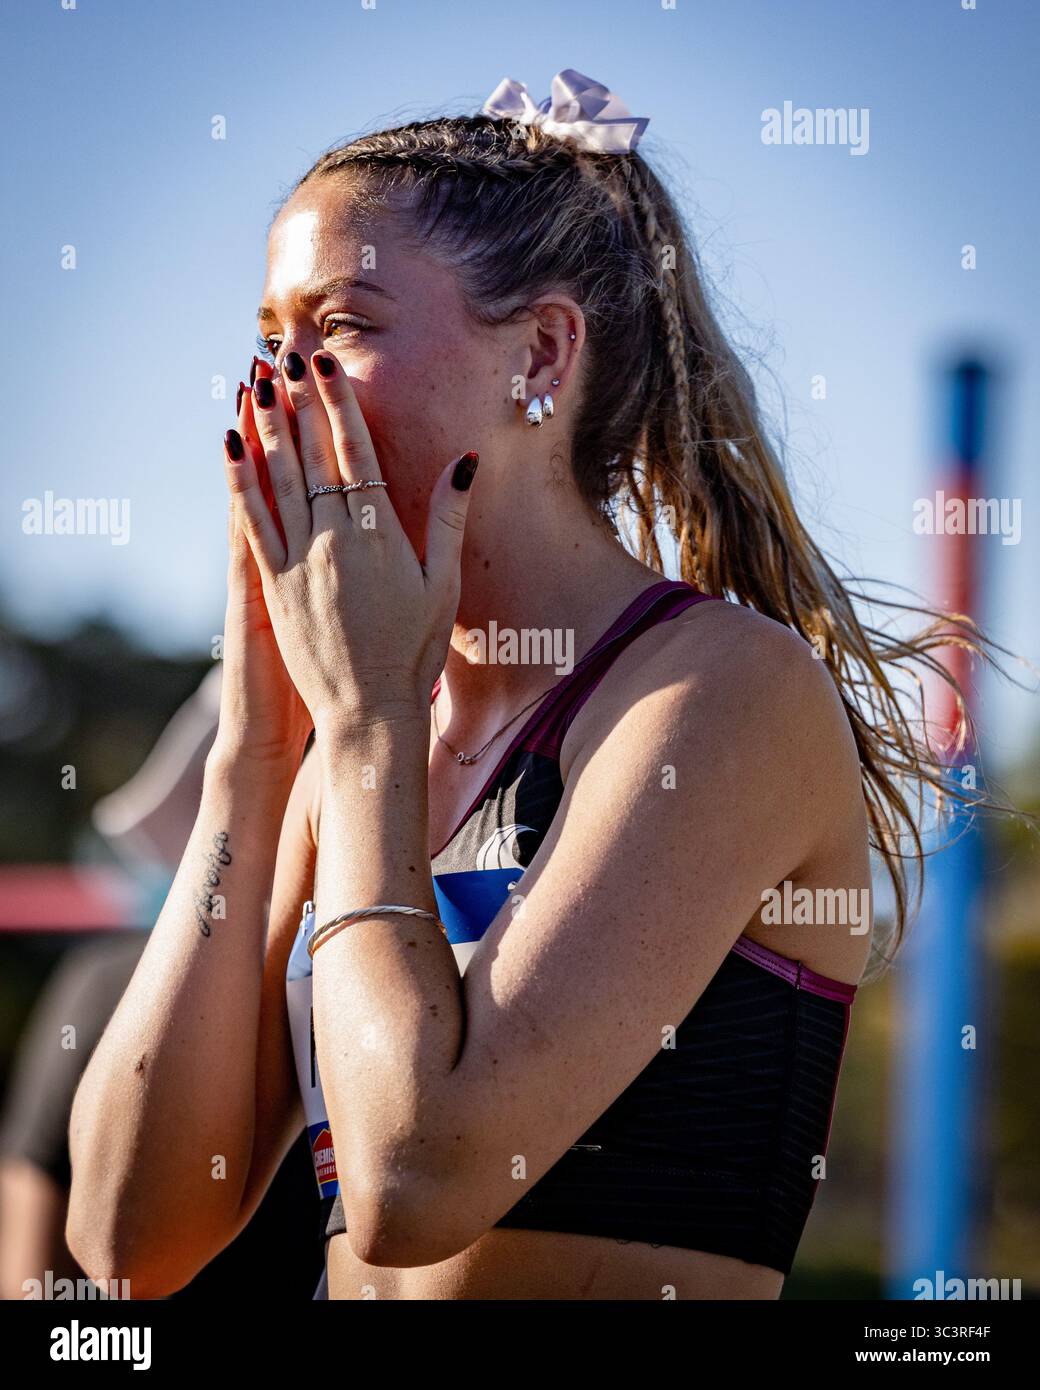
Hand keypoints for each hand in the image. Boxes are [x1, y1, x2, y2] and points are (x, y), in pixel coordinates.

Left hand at [222, 350, 478, 731]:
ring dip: (264, 427)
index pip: (354, 452)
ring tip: (254, 383)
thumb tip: (465, 462)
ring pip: (277, 479)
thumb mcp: (444, 585)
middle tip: (283, 354)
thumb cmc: (414, 651)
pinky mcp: (274, 584)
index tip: (325, 364)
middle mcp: (334, 539)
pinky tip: (230, 447)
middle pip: (310, 455)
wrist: (368, 709)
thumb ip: (448, 519)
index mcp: (378, 535)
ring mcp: (299, 560)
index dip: (339, 403)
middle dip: (296, 400)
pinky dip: (239, 480)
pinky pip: (252, 520)